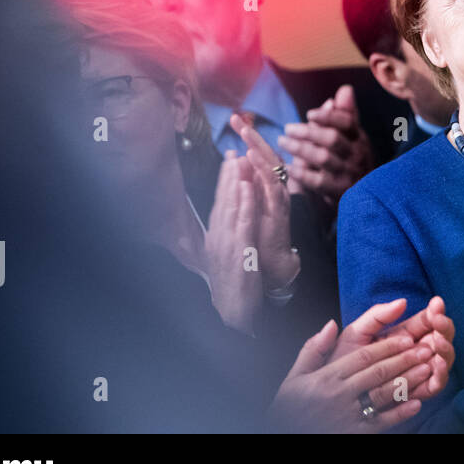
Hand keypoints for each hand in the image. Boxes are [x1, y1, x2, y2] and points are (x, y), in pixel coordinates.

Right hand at [203, 154, 262, 333]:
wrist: (232, 312)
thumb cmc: (233, 283)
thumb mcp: (229, 255)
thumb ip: (229, 235)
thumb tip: (230, 218)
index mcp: (216, 237)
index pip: (219, 203)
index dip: (224, 181)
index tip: (231, 159)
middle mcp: (217, 237)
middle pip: (222, 200)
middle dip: (228, 175)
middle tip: (234, 151)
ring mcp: (226, 244)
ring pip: (230, 207)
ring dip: (234, 182)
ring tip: (239, 160)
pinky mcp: (238, 252)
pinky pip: (242, 222)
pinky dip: (243, 203)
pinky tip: (246, 187)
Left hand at [230, 113, 299, 291]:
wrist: (271, 267)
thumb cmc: (259, 239)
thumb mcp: (249, 208)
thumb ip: (245, 187)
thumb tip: (234, 164)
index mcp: (264, 187)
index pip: (256, 156)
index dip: (247, 138)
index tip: (234, 120)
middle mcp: (273, 189)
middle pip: (265, 155)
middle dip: (251, 136)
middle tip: (238, 118)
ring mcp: (278, 199)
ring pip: (270, 167)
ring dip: (258, 148)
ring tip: (245, 131)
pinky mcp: (279, 210)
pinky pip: (272, 187)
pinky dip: (263, 171)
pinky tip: (252, 158)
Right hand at [266, 301, 437, 432]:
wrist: (279, 436)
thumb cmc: (288, 408)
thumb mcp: (294, 377)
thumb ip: (313, 349)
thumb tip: (332, 324)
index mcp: (326, 378)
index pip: (363, 357)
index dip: (387, 346)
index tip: (406, 337)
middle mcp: (339, 396)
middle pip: (377, 373)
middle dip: (404, 359)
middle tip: (426, 348)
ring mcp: (347, 416)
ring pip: (383, 395)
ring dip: (408, 381)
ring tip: (427, 369)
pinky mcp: (354, 434)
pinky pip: (380, 423)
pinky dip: (399, 414)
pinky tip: (416, 403)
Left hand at [278, 85, 374, 218]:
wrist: (363, 198)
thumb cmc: (352, 160)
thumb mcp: (353, 138)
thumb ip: (346, 114)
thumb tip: (345, 89)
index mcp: (359, 139)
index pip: (346, 123)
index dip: (328, 117)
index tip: (309, 114)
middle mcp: (357, 155)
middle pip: (332, 138)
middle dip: (307, 132)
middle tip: (287, 128)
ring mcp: (348, 174)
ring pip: (322, 157)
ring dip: (299, 148)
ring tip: (282, 141)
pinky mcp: (338, 192)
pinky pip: (316, 181)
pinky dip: (300, 172)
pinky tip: (287, 167)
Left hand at [341, 295, 455, 400]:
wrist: (334, 392)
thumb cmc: (343, 360)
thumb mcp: (357, 333)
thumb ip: (378, 316)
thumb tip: (403, 301)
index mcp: (405, 334)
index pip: (429, 320)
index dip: (436, 311)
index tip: (436, 303)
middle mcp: (417, 352)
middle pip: (442, 337)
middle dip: (444, 328)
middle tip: (439, 322)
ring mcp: (420, 372)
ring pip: (443, 360)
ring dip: (445, 350)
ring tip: (437, 342)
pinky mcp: (417, 392)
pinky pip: (435, 385)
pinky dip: (440, 375)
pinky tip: (436, 366)